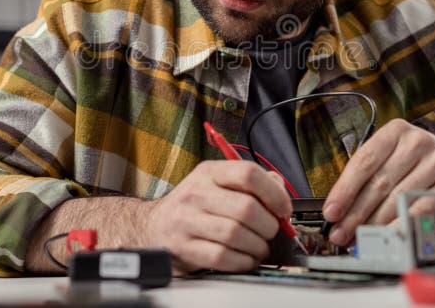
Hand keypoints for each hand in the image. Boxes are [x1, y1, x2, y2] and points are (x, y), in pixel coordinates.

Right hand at [143, 160, 291, 273]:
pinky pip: (223, 257)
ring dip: (257, 245)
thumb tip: (280, 193)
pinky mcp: (183, 248)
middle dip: (269, 225)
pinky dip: (242, 261)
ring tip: (259, 246)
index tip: (283, 208)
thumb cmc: (193, 206)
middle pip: (247, 208)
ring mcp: (186, 221)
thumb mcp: (216, 183)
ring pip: (237, 234)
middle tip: (270, 231)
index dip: (274, 193)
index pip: (248, 174)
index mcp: (208, 172)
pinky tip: (244, 258)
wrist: (151, 226)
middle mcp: (195, 193)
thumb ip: (249, 183)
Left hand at [322, 119, 434, 245]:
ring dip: (377, 223)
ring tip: (360, 238)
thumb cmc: (419, 161)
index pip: (364, 161)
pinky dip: (404, 224)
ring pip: (400, 197)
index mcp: (396, 131)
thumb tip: (340, 208)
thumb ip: (368, 176)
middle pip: (380, 182)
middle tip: (341, 233)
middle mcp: (418, 142)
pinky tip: (390, 235)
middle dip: (356, 212)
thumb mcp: (393, 156)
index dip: (345, 189)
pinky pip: (424, 207)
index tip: (331, 212)